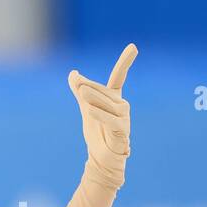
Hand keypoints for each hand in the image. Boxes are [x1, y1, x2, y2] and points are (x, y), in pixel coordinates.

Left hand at [68, 43, 135, 189]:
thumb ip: (81, 91)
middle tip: (77, 83)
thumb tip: (73, 73)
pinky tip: (90, 110)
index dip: (125, 63)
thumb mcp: (87, 109)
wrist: (102, 160)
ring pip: (110, 106)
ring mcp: (123, 120)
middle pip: (107, 93)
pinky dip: (101, 115)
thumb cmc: (98, 134)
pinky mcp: (122, 134)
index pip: (119, 78)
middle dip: (92, 87)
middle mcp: (122, 107)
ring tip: (81, 92)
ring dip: (95, 99)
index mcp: (114, 100)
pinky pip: (112, 122)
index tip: (133, 46)